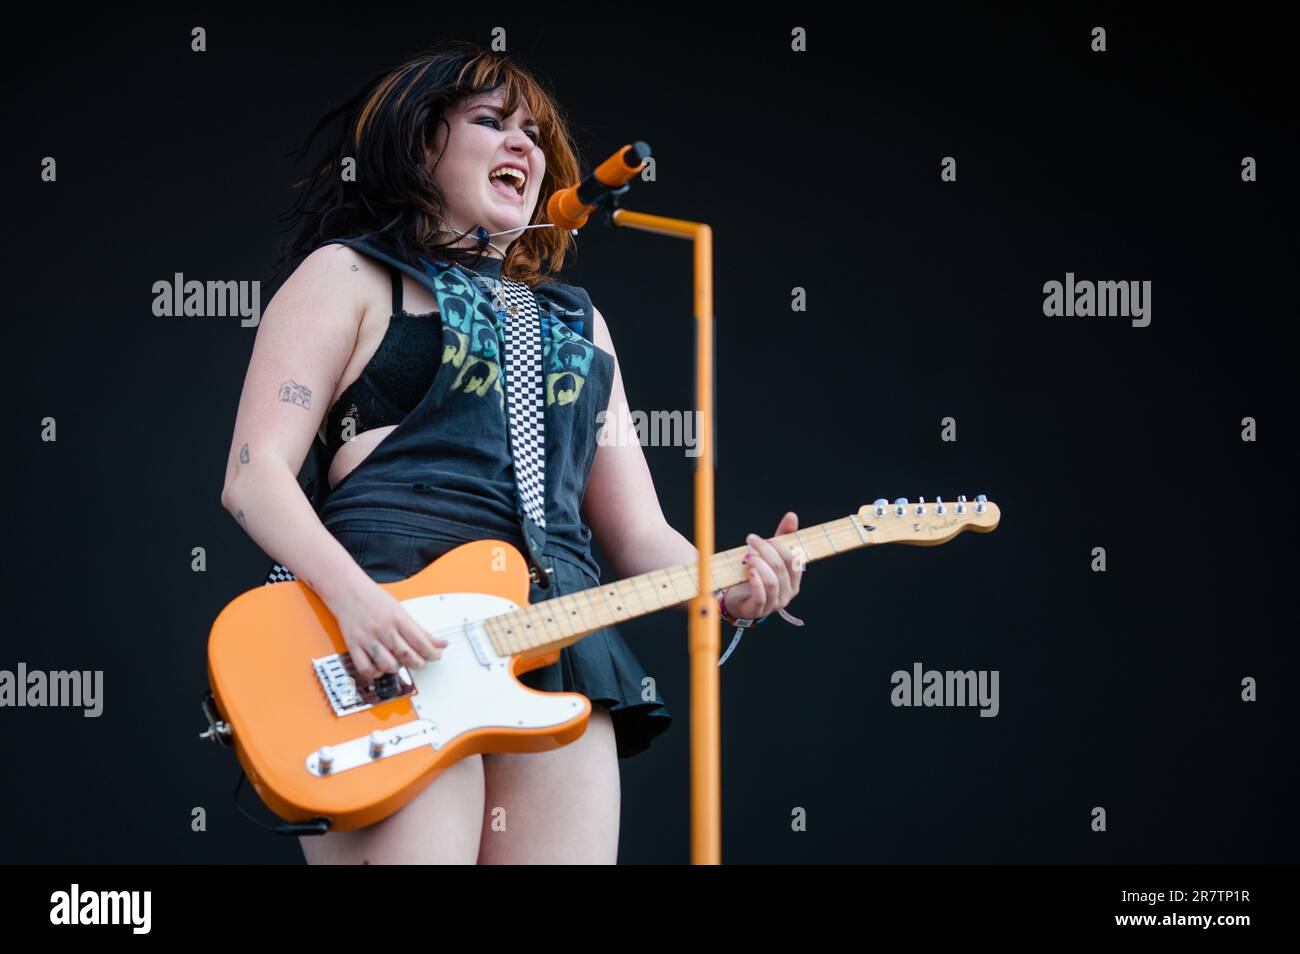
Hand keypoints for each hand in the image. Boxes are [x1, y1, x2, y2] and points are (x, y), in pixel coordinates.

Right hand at [326, 577, 448, 681]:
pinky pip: (366, 668)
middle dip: (418, 663)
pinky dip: (376, 672)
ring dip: (397, 668)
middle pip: (407, 655)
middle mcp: (383, 629)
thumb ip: (420, 630)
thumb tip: (440, 644)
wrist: (348, 591)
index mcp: (398, 619)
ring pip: (388, 665)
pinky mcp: (353, 646)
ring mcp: (368, 638)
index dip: (432, 654)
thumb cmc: (375, 600)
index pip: (421, 642)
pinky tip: (380, 667)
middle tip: (420, 661)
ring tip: (399, 662)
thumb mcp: (401, 611)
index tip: (436, 656)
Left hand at [720, 511, 803, 621]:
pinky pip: (761, 596)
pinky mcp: (759, 609)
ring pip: (772, 581)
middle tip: (751, 540)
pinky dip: (756, 582)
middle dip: (766, 550)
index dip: (780, 547)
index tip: (765, 538)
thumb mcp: (769, 555)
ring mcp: (774, 603)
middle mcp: (788, 593)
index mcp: (794, 580)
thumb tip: (792, 516)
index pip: (794, 560)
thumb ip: (782, 537)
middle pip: (781, 568)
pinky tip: (749, 571)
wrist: (738, 598)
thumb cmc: (757, 575)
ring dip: (759, 564)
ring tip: (746, 556)